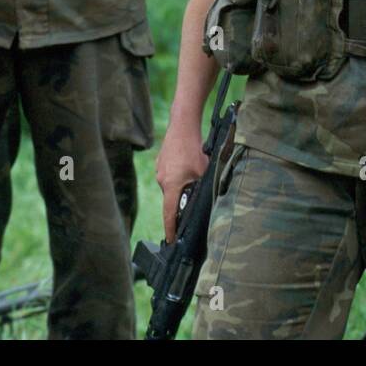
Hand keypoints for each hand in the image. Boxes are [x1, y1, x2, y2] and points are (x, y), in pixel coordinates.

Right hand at [155, 121, 208, 241]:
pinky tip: (188, 166)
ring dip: (182, 186)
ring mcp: (160, 170)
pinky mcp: (161, 161)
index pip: (169, 214)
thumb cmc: (194, 149)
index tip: (171, 241)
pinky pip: (170, 174)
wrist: (183, 125)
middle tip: (192, 202)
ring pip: (172, 186)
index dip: (170, 229)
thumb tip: (206, 202)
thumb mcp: (203, 172)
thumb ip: (202, 189)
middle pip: (171, 199)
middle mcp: (162, 179)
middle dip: (181, 202)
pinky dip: (179, 175)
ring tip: (194, 176)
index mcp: (170, 185)